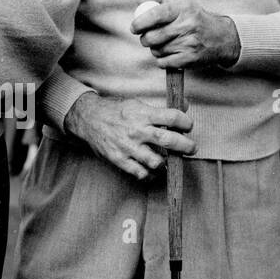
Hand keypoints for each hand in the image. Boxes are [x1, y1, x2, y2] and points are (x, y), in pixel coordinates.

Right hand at [64, 92, 194, 179]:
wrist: (88, 119)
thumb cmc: (114, 111)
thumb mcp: (136, 103)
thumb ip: (159, 109)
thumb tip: (184, 106)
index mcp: (142, 113)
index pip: (172, 117)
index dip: (185, 122)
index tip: (188, 126)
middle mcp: (136, 130)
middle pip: (168, 140)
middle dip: (186, 146)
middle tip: (191, 148)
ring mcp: (128, 147)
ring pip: (157, 161)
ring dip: (168, 163)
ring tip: (170, 160)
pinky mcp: (120, 160)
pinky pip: (141, 173)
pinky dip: (151, 175)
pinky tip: (155, 171)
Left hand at [131, 0, 239, 68]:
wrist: (222, 38)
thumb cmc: (196, 19)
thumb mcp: (182, 3)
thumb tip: (138, 1)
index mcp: (183, 8)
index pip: (156, 14)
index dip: (140, 22)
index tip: (135, 27)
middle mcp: (187, 25)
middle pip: (152, 37)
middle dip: (145, 39)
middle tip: (148, 38)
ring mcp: (189, 43)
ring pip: (157, 51)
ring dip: (156, 49)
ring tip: (165, 44)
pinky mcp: (190, 58)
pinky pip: (164, 63)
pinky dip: (162, 60)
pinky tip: (169, 54)